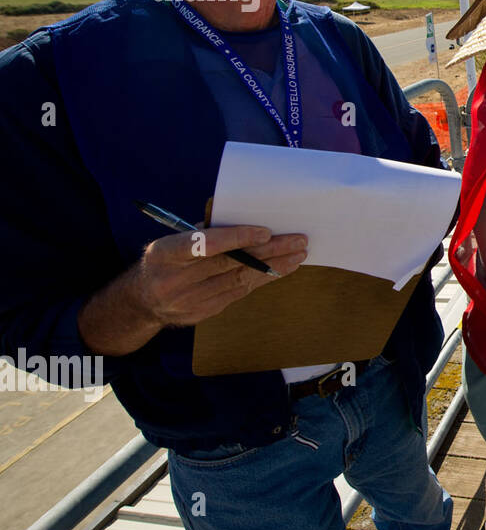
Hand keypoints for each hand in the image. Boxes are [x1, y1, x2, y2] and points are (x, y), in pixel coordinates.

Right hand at [78, 225, 307, 354]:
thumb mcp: (173, 240)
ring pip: (241, 280)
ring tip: (299, 253)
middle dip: (269, 250)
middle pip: (231, 263)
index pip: (205, 244)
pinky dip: (264, 278)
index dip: (236, 237)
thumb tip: (243, 216)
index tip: (265, 231)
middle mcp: (175, 279)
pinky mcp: (203, 312)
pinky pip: (240, 292)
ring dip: (275, 266)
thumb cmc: (166, 260)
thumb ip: (203, 231)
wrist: (142, 301)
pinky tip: (283, 268)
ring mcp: (189, 300)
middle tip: (297, 240)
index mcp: (165, 254)